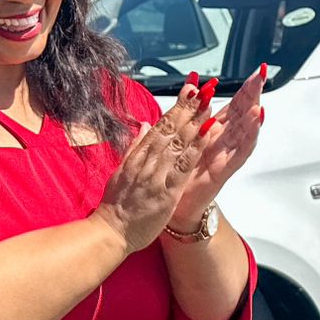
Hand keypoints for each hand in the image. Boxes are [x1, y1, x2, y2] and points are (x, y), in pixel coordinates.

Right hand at [92, 90, 207, 253]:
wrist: (111, 232)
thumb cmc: (117, 205)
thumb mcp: (122, 171)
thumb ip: (135, 147)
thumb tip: (145, 124)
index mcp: (137, 157)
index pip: (160, 127)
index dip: (176, 107)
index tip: (189, 90)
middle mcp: (146, 162)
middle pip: (170, 130)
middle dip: (188, 108)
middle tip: (203, 88)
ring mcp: (155, 176)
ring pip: (177, 143)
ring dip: (194, 121)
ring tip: (208, 102)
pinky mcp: (165, 192)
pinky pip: (183, 166)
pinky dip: (195, 148)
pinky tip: (207, 134)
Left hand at [167, 64, 267, 230]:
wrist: (173, 204)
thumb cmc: (179, 171)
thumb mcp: (182, 133)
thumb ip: (188, 108)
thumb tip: (192, 83)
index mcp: (215, 130)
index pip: (235, 104)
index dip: (246, 88)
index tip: (258, 70)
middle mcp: (225, 141)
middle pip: (244, 114)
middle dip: (254, 95)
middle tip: (264, 76)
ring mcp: (227, 155)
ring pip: (245, 133)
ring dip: (254, 117)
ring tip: (260, 102)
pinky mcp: (224, 171)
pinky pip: (239, 154)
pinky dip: (248, 140)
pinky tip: (254, 127)